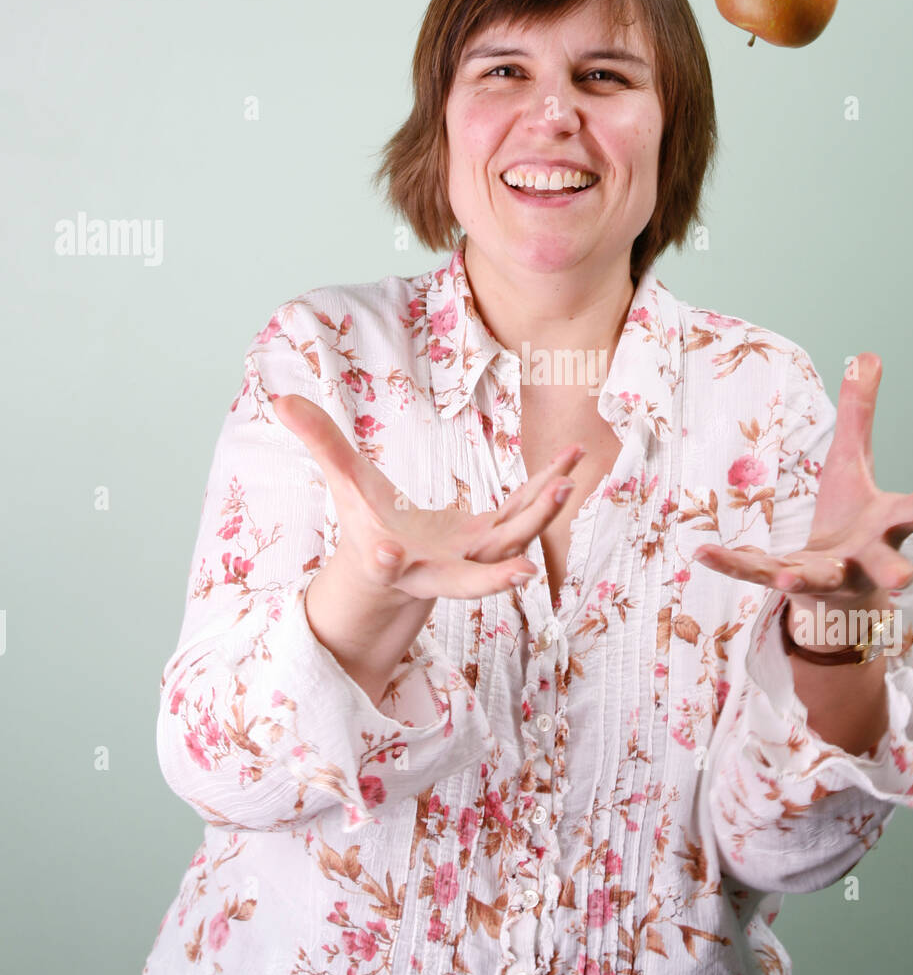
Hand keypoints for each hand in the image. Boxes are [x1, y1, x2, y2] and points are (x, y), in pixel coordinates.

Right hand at [271, 393, 583, 602]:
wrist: (397, 564)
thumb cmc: (367, 524)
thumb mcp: (342, 483)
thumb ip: (318, 441)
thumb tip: (280, 397)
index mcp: (389, 560)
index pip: (381, 562)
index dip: (382, 559)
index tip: (384, 553)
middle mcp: (435, 570)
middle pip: (466, 577)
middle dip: (492, 576)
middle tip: (523, 571)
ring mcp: (472, 559)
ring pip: (510, 543)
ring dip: (538, 515)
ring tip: (564, 480)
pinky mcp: (496, 541)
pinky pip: (527, 516)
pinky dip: (547, 491)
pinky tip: (569, 461)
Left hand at [691, 352, 912, 635]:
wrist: (834, 590)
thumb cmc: (851, 521)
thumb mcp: (853, 463)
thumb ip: (859, 414)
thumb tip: (867, 354)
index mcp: (888, 526)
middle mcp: (865, 558)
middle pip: (885, 565)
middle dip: (894, 572)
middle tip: (906, 580)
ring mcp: (827, 578)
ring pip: (816, 580)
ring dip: (801, 579)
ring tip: (789, 581)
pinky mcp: (788, 585)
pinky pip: (757, 573)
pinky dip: (731, 563)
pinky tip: (703, 552)